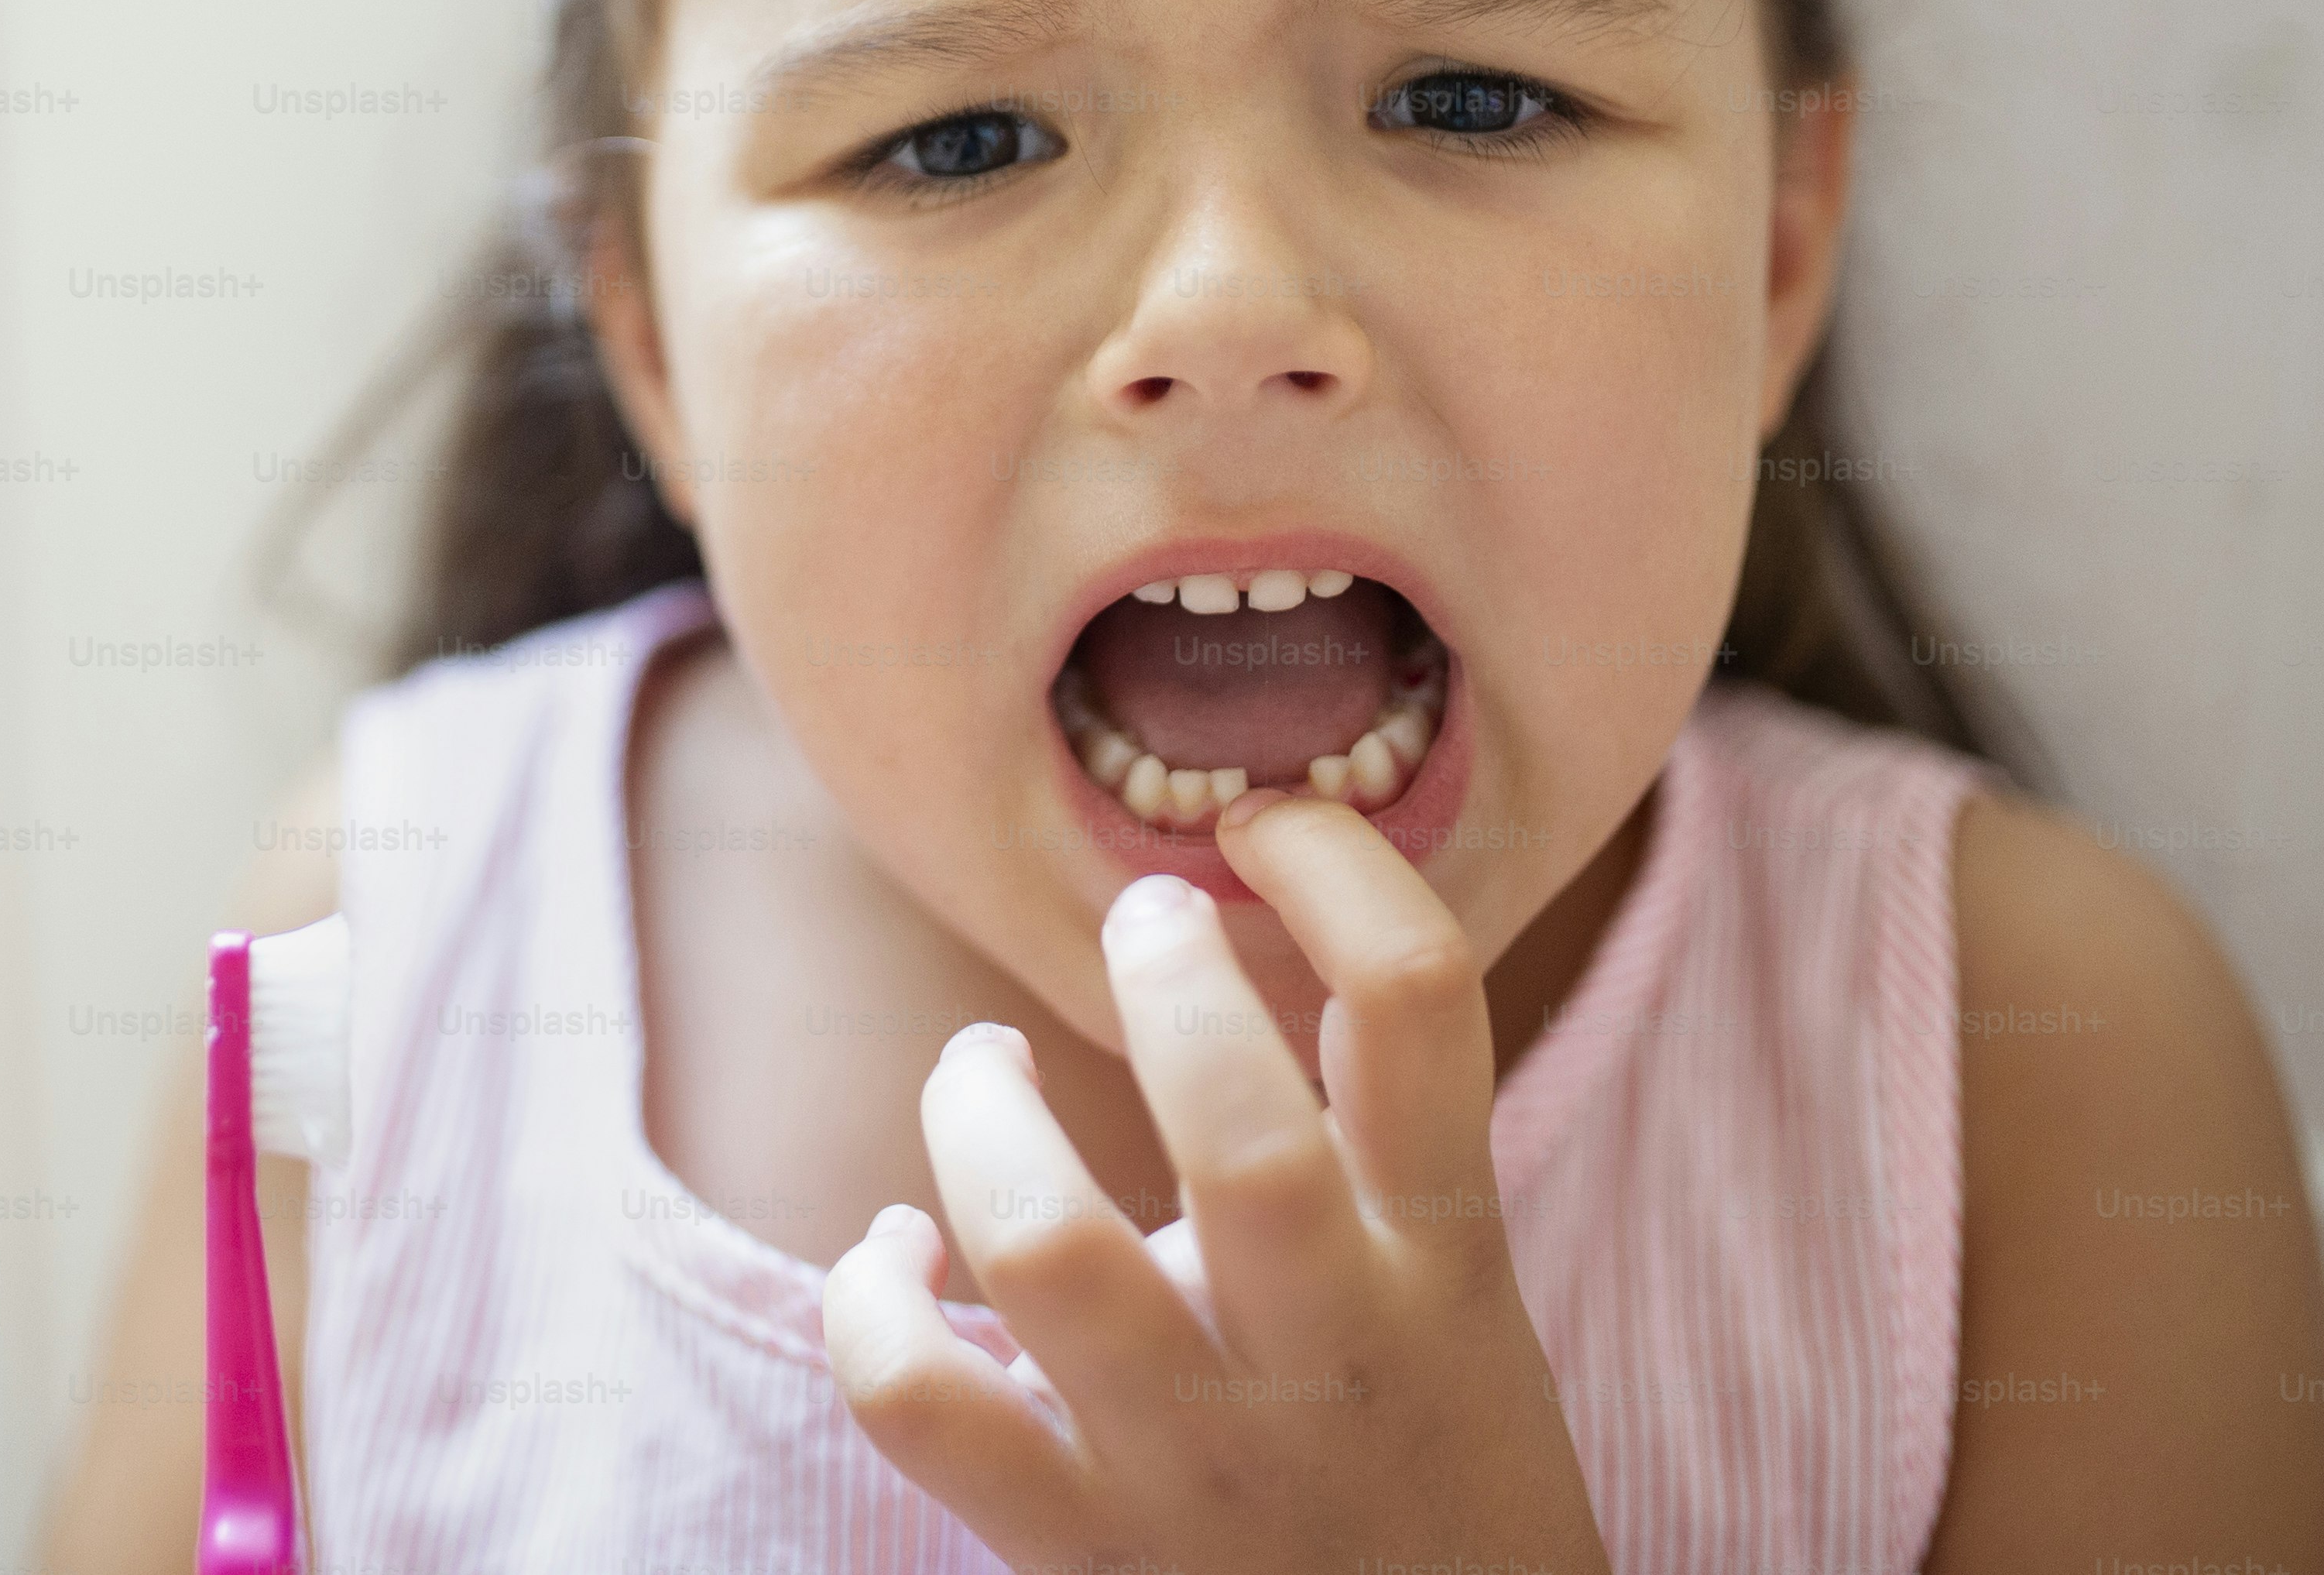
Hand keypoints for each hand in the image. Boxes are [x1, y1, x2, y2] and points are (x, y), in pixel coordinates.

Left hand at [820, 790, 1609, 1574]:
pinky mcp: (1082, 1551)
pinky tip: (892, 1261)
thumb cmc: (1431, 1471)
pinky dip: (868, 1307)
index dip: (1343, 871)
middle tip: (1139, 916)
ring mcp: (1199, 1456)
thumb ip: (1364, 1150)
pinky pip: (921, 1402)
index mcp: (1442, 1260)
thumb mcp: (1456, 1298)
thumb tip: (1218, 944)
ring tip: (980, 1068)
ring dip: (978, 1120)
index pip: (1423, 1006)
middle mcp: (1328, 1348)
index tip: (1276, 822)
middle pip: (1237, 1122)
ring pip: (1046, 1244)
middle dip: (1162, 974)